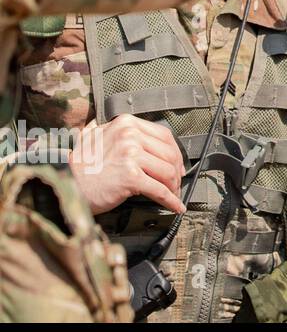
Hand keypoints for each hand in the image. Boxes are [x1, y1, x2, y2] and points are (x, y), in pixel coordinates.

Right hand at [70, 116, 185, 215]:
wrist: (64, 184)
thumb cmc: (81, 166)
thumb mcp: (98, 137)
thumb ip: (118, 133)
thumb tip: (142, 138)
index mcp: (126, 124)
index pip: (164, 135)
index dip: (175, 152)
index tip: (178, 165)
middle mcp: (130, 136)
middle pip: (169, 154)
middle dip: (177, 172)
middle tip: (177, 183)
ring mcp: (130, 156)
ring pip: (167, 172)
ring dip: (174, 187)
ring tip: (173, 195)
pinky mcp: (130, 177)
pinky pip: (159, 190)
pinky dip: (171, 200)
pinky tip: (175, 206)